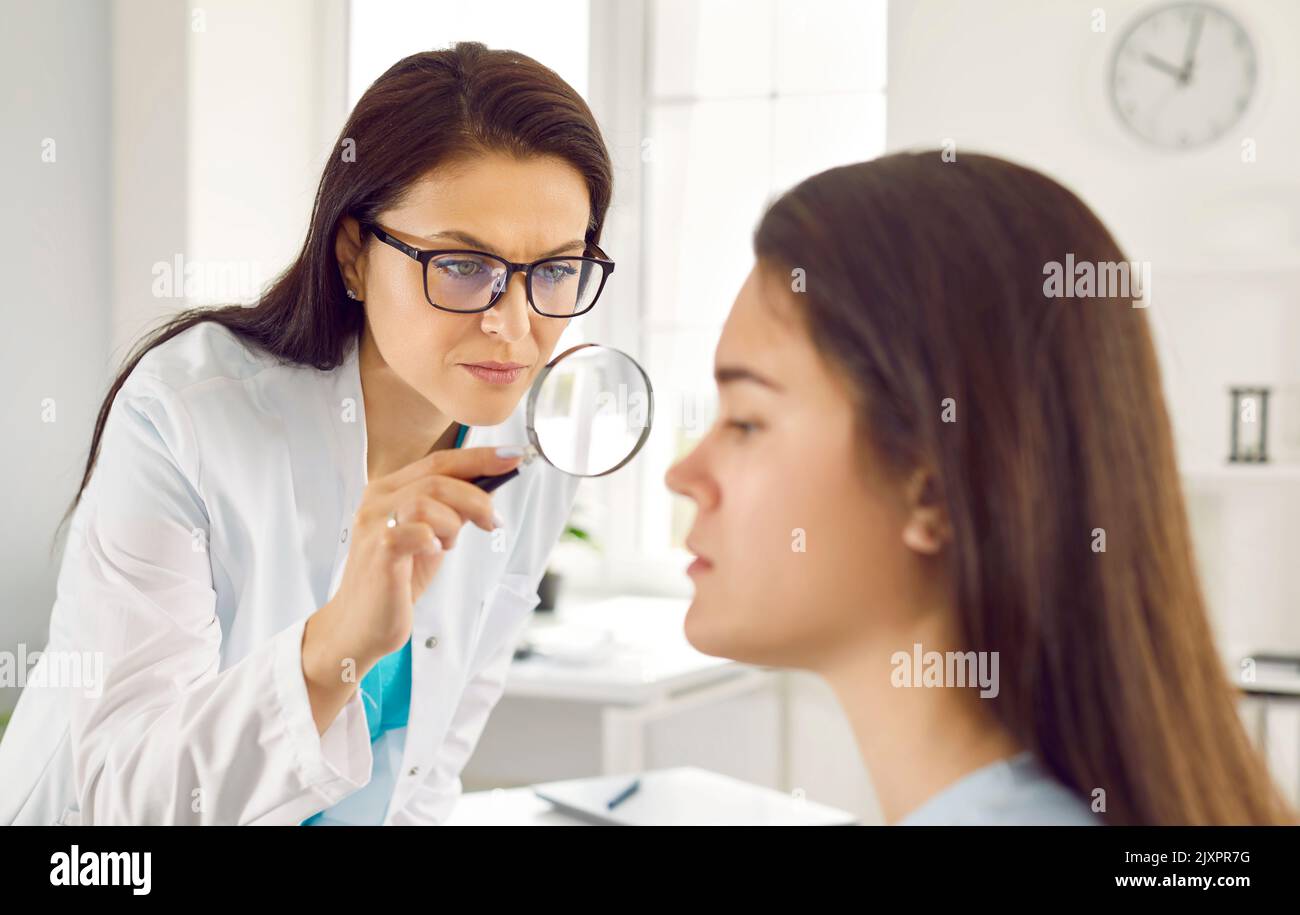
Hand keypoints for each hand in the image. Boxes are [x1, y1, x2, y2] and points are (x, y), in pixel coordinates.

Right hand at [302, 445, 522, 731]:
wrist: (363, 625)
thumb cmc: (397, 581)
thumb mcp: (431, 537)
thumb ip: (451, 511)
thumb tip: (490, 487)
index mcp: (389, 490)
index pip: (439, 461)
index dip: (479, 457)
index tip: (512, 457)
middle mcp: (377, 500)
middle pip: (438, 477)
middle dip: (476, 496)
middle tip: (493, 520)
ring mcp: (374, 523)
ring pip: (429, 501)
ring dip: (453, 524)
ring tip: (447, 546)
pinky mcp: (378, 550)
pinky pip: (416, 531)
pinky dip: (434, 540)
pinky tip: (433, 552)